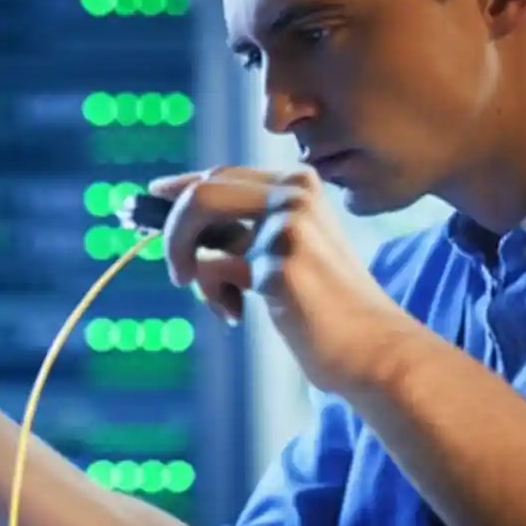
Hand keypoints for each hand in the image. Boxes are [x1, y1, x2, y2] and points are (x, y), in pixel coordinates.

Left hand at [150, 165, 416, 392]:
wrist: (373, 349)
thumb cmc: (326, 309)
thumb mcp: (288, 253)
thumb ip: (248, 231)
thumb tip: (180, 225)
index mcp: (300, 184)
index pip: (222, 175)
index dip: (180, 188)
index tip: (152, 199)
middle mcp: (294, 191)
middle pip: (201, 190)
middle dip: (171, 229)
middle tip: (176, 272)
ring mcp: (289, 220)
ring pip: (197, 216)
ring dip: (189, 263)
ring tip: (218, 301)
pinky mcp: (280, 256)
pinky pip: (211, 267)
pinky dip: (213, 296)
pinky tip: (237, 315)